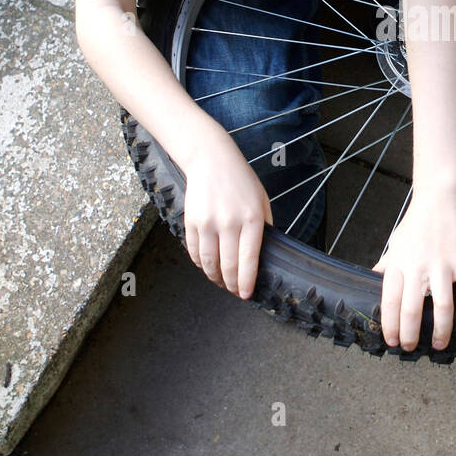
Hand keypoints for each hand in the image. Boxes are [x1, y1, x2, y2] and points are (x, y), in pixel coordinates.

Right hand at [181, 147, 272, 299]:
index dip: (247, 282)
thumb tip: (262, 254)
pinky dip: (201, 264)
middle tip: (236, 291)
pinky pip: (195, 252)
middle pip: (228, 266)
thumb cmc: (241, 181)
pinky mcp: (191, 222)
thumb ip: (264, 227)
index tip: (247, 294)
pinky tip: (208, 266)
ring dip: (215, 278)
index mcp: (251, 219)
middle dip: (232, 285)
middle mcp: (229, 223)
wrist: (212, 161)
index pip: (249, 260)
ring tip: (222, 282)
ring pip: (209, 263)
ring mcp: (208, 223)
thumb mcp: (262, 201)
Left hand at [373, 189, 455, 350]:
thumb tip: (373, 279)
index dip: (390, 325)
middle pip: (412, 310)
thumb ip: (386, 265)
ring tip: (441, 344)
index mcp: (398, 264)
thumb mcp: (395, 244)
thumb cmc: (416, 223)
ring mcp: (443, 264)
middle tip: (411, 348)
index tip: (391, 340)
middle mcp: (418, 267)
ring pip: (443, 307)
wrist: (439, 198)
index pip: (389, 302)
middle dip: (411, 335)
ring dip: (442, 331)